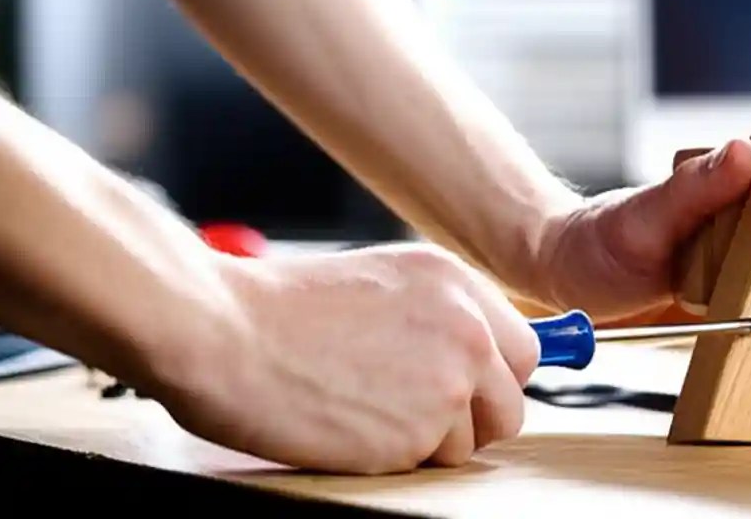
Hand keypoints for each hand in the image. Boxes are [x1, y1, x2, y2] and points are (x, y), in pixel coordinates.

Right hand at [147, 244, 538, 473]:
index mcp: (461, 284)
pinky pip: (430, 465)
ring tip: (370, 410)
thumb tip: (486, 358)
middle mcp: (469, 330)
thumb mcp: (387, 283)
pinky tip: (353, 426)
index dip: (494, 377)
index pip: (524, 349)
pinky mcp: (419, 435)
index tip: (472, 389)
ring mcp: (448, 384)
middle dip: (474, 418)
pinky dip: (397, 459)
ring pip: (473, 441)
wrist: (226, 332)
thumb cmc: (287, 310)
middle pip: (512, 403)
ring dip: (431, 442)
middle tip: (418, 413)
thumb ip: (445, 316)